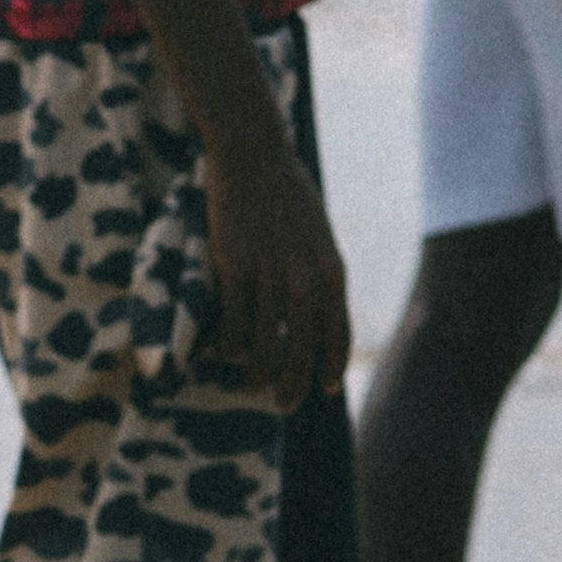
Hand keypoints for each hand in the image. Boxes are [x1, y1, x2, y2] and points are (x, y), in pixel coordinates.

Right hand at [193, 127, 353, 416]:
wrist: (254, 154)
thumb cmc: (287, 192)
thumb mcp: (317, 235)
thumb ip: (318, 273)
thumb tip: (313, 314)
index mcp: (332, 270)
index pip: (337, 335)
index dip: (329, 368)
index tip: (322, 388)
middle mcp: (305, 278)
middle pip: (300, 351)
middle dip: (292, 386)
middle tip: (283, 407)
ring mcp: (268, 275)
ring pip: (263, 345)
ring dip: (256, 374)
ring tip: (249, 386)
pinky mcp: (234, 268)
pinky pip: (233, 324)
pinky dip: (229, 345)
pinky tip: (223, 353)